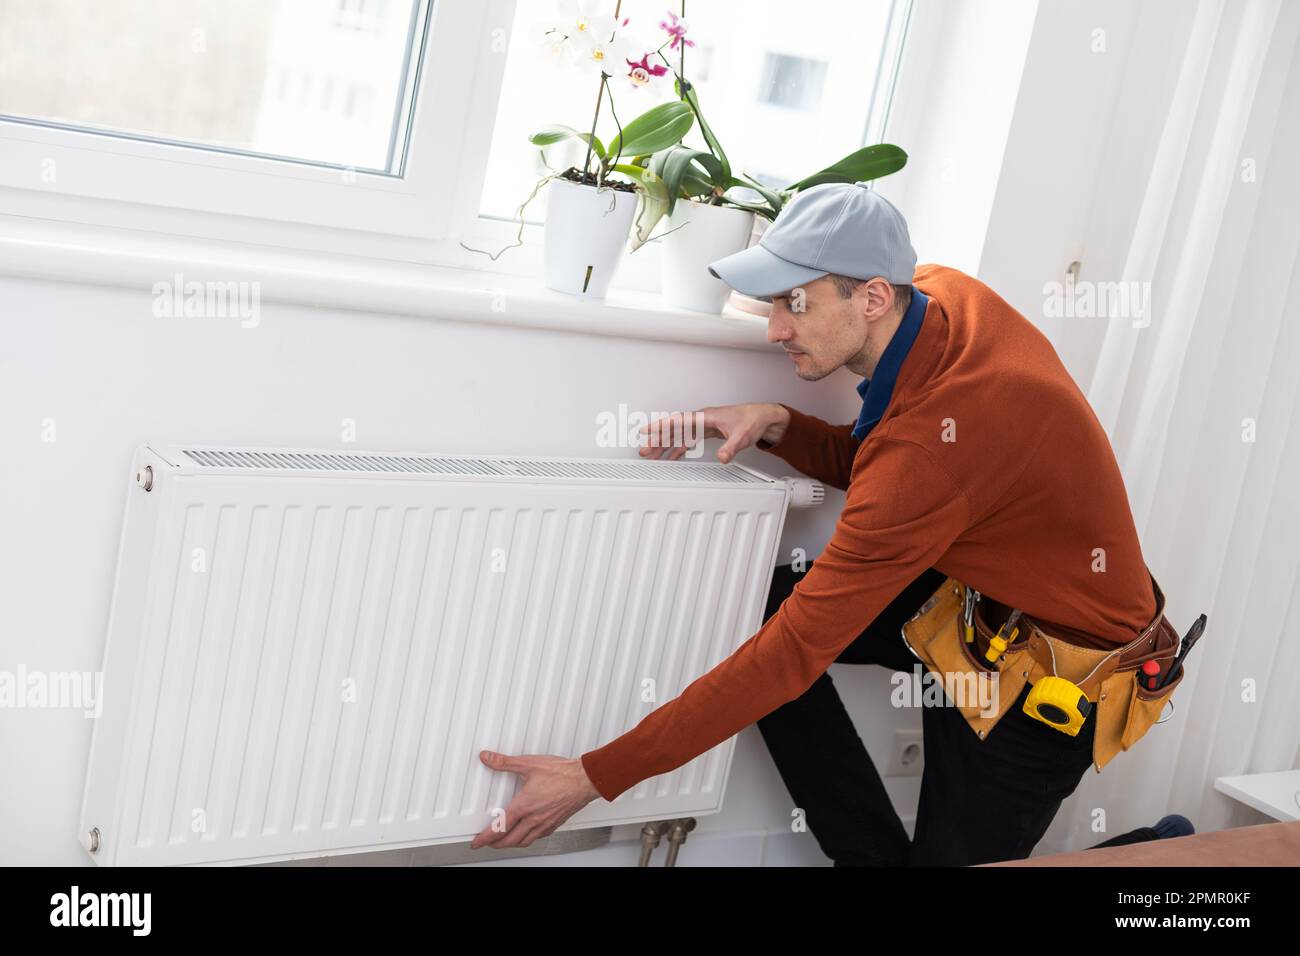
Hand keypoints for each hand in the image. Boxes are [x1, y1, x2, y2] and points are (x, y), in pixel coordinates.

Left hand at [469, 750, 601, 849]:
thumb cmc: (561, 773)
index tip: (477, 842)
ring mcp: (546, 823)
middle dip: (495, 844)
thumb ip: (505, 762)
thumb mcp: (528, 764)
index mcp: (524, 806)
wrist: (584, 779)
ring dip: (511, 844)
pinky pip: (538, 837)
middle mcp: (534, 819)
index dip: (484, 838)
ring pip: (524, 842)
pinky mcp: (555, 823)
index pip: (499, 828)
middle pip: (510, 840)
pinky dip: (528, 839)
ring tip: (504, 841)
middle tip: (487, 843)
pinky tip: (528, 833)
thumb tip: (488, 758)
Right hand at [638, 403, 790, 462]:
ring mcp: (702, 426)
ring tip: (651, 455)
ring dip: (665, 445)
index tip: (646, 430)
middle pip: (674, 430)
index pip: (678, 421)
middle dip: (658, 440)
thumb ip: (730, 448)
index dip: (661, 426)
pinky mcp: (706, 432)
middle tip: (644, 450)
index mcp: (705, 417)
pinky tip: (670, 457)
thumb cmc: (752, 420)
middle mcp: (700, 420)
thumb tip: (722, 458)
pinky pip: (686, 441)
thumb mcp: (742, 436)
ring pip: (678, 436)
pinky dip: (677, 449)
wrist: (762, 417)